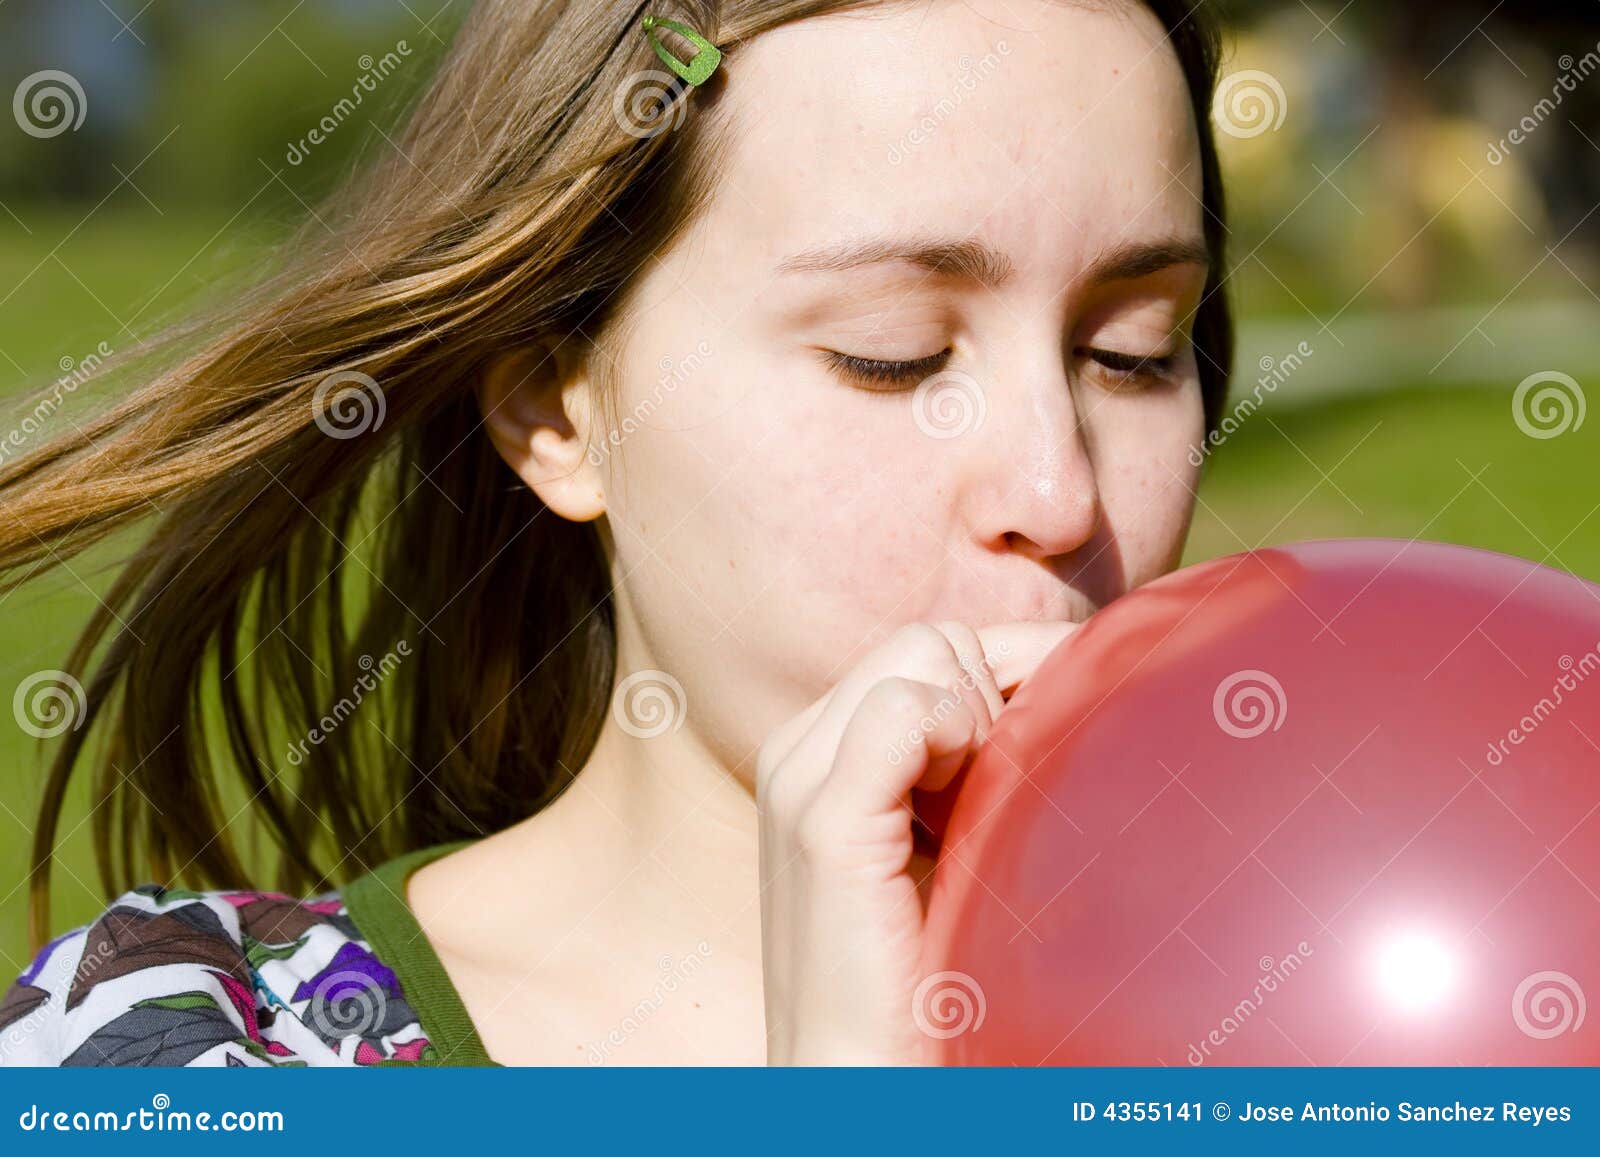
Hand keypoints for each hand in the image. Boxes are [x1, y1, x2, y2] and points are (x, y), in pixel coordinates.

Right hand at [757, 620, 1074, 1064]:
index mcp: (820, 753)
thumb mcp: (950, 848)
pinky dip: (957, 732)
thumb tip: (1064, 688)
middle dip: (1000, 694)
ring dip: (986, 715)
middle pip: (932, 640)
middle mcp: (799, 752)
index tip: (1064, 732)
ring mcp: (801, 780)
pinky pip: (902, 707)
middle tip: (1018, 793)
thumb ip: (970, 767)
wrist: (864, 1092)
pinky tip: (969, 808)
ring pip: (924, 653)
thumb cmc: (931, 981)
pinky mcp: (821, 823)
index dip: (1010, 676)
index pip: (930, 648)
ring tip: (990, 813)